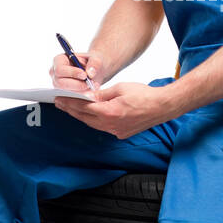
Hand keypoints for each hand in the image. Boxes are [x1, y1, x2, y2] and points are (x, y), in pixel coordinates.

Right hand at [49, 49, 105, 97]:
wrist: (95, 71)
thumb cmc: (92, 62)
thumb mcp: (96, 59)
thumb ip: (94, 64)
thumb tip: (90, 73)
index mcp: (59, 60)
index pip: (60, 69)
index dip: (72, 73)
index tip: (84, 75)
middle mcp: (55, 73)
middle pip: (60, 83)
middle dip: (76, 85)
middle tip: (89, 84)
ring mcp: (58, 84)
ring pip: (65, 92)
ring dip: (80, 91)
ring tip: (93, 86)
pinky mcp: (64, 93)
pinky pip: (70, 98)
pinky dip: (82, 96)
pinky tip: (90, 91)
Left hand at [54, 81, 170, 137]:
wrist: (162, 106)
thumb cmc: (144, 94)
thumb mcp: (120, 88)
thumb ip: (101, 94)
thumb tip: (87, 96)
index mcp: (109, 112)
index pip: (83, 107)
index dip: (70, 102)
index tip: (59, 98)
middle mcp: (111, 125)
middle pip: (85, 118)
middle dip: (71, 110)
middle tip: (59, 103)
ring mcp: (116, 131)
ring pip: (93, 124)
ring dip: (81, 116)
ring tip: (70, 108)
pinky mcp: (121, 133)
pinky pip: (103, 127)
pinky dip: (94, 120)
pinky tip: (89, 114)